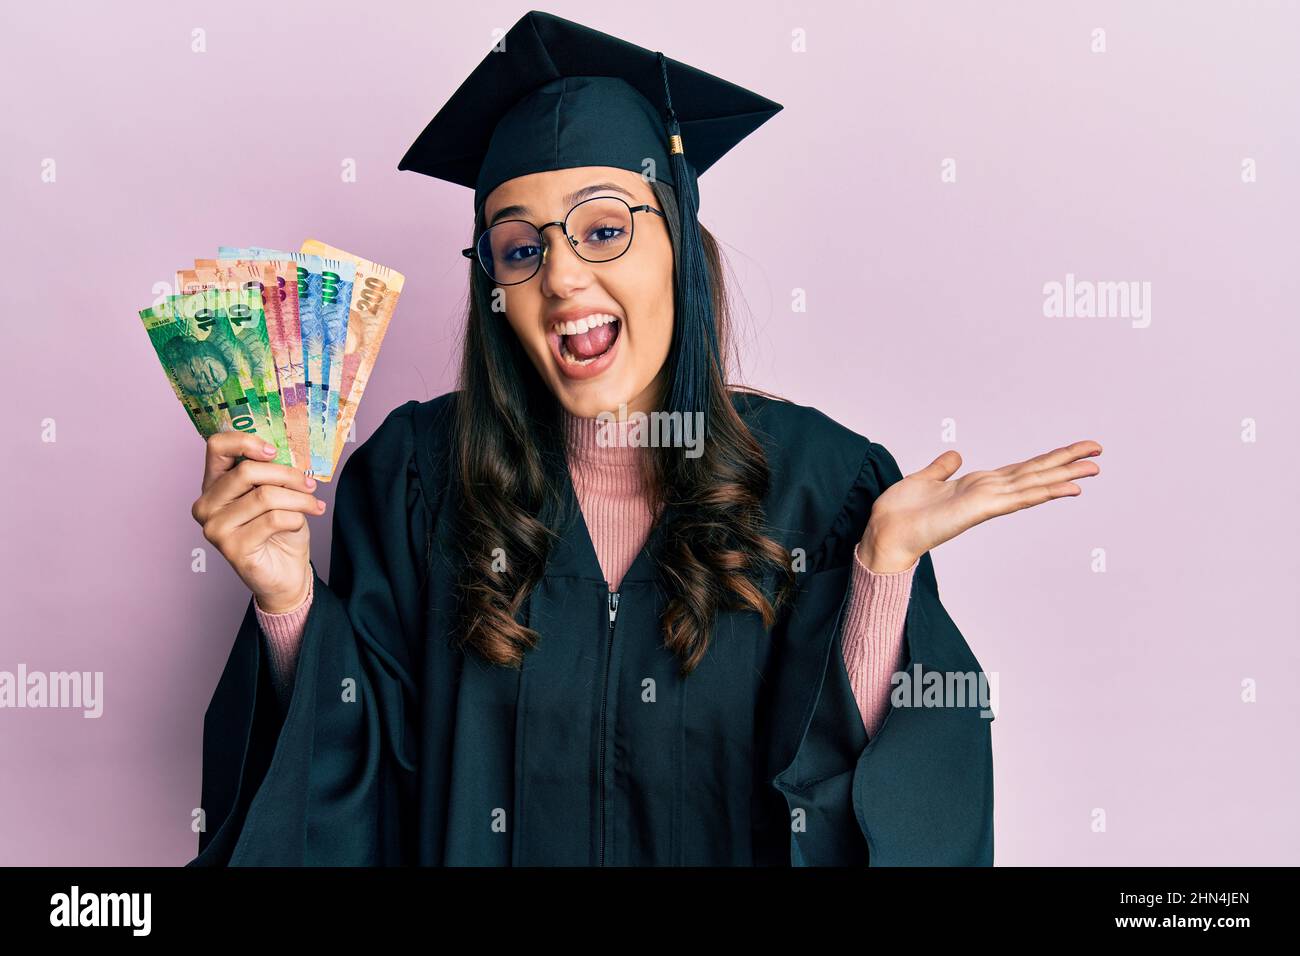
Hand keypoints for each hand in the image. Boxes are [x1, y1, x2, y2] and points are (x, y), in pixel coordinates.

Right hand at [191, 433, 325, 611]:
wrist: (286, 573)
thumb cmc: (280, 530)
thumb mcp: (277, 493)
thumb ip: (272, 472)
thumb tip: (287, 451)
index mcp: (213, 485)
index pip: (217, 447)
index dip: (246, 442)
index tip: (274, 451)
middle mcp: (206, 505)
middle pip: (247, 472)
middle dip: (287, 476)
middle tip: (309, 485)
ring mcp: (215, 528)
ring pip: (265, 496)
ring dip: (299, 499)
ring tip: (314, 505)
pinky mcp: (232, 548)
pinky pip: (274, 520)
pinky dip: (296, 518)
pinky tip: (300, 524)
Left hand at [859, 440, 1102, 571]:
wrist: (885, 532)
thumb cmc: (900, 512)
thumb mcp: (924, 479)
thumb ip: (942, 468)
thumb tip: (957, 455)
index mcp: (978, 485)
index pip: (1021, 469)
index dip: (1048, 459)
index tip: (1073, 450)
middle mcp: (988, 492)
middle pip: (1036, 473)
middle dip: (1067, 462)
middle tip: (1098, 451)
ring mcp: (988, 501)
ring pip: (1035, 484)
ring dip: (1065, 475)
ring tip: (1095, 466)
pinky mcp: (982, 508)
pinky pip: (1020, 497)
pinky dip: (1045, 491)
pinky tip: (1069, 487)